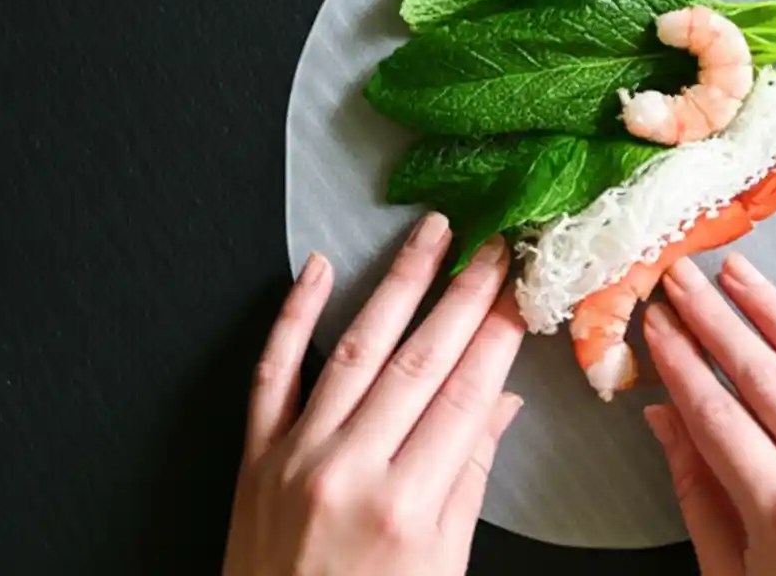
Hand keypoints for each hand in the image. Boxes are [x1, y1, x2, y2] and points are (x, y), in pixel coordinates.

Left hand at [224, 213, 524, 575]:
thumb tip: (500, 400)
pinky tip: (317, 270)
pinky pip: (272, 371)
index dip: (498, 334)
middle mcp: (349, 471)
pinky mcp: (254, 455)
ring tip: (429, 234)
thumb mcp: (441, 563)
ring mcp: (295, 456)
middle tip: (490, 246)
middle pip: (419, 361)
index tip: (521, 291)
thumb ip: (469, 476)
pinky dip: (293, 315)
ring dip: (396, 282)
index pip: (465, 394)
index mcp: (407, 507)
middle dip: (463, 294)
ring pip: (355, 348)